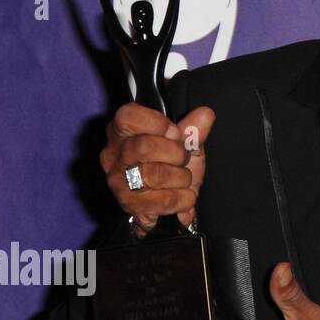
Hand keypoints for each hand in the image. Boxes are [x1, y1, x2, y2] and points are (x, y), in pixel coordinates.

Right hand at [100, 103, 214, 235]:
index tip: (176, 133)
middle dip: (176, 153)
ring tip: (184, 178)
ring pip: (155, 175)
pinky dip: (184, 198)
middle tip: (183, 158)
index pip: (128, 117)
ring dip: (182, 177)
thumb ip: (193, 129)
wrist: (167, 199)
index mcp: (123, 131)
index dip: (159, 124)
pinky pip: (163, 201)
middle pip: (145, 147)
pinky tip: (184, 194)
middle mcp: (114, 155)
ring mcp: (118, 181)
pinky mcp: (129, 205)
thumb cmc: (171, 163)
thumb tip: (205, 114)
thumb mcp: (185, 143)